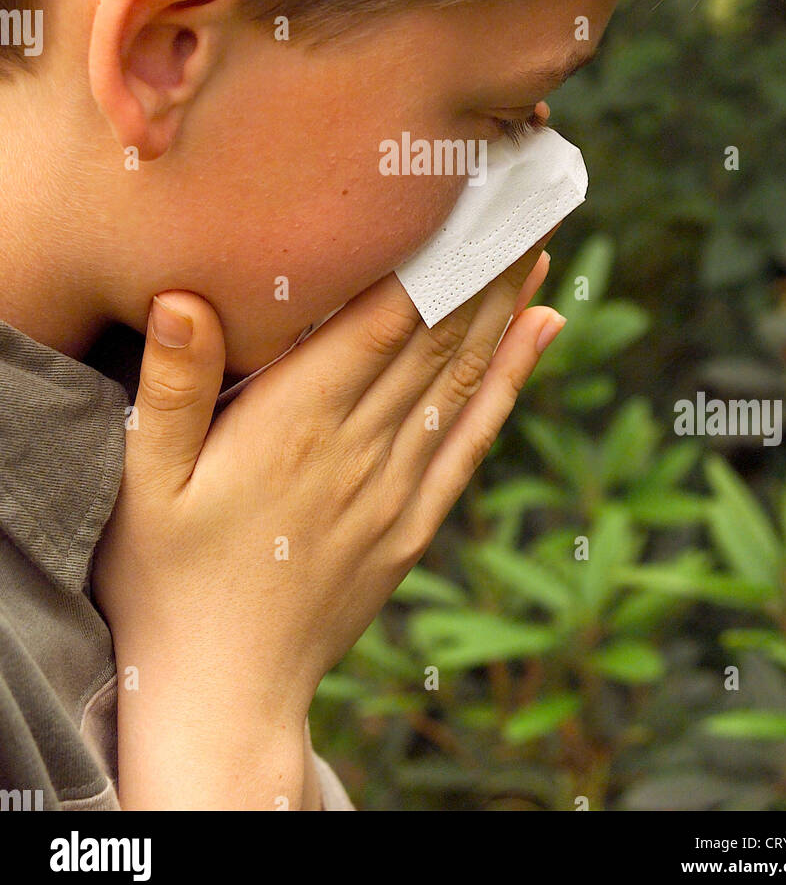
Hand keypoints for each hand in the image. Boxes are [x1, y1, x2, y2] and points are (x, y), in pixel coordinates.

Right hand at [92, 237, 564, 807]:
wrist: (222, 692)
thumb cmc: (167, 578)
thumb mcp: (145, 480)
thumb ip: (174, 386)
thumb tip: (187, 295)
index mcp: (294, 424)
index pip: (385, 317)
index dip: (436, 250)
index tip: (472, 192)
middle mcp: (360, 448)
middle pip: (440, 334)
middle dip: (487, 259)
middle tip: (527, 193)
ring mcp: (396, 489)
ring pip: (466, 375)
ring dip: (509, 304)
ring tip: (541, 240)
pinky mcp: (413, 526)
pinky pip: (475, 439)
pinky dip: (513, 381)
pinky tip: (541, 331)